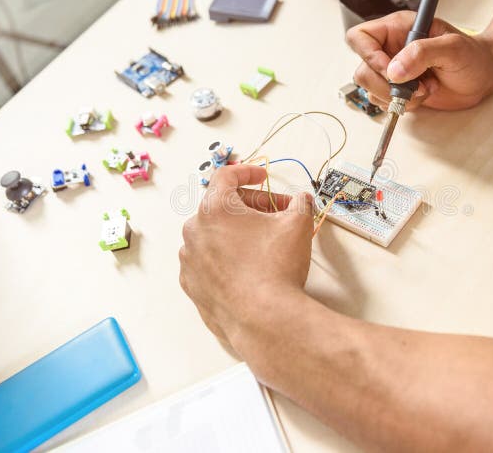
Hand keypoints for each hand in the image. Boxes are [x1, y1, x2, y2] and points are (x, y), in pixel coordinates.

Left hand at [179, 165, 313, 347]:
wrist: (265, 320)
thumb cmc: (276, 270)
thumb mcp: (298, 225)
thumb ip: (299, 204)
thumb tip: (302, 201)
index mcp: (214, 209)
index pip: (226, 176)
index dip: (248, 172)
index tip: (262, 176)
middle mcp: (194, 232)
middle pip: (222, 207)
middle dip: (251, 208)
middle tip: (277, 215)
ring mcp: (190, 261)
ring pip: (214, 236)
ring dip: (237, 234)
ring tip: (265, 245)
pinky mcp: (192, 286)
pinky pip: (209, 263)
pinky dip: (226, 259)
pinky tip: (250, 269)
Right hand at [346, 11, 492, 110]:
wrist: (483, 77)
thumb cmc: (473, 55)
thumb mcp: (452, 48)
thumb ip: (422, 53)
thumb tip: (394, 70)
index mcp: (398, 28)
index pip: (361, 37)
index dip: (369, 56)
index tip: (391, 71)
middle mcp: (391, 48)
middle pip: (362, 68)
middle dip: (385, 84)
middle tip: (413, 86)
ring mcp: (394, 70)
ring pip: (370, 88)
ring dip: (396, 96)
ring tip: (423, 89)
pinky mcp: (399, 89)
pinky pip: (384, 101)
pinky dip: (402, 104)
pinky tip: (422, 95)